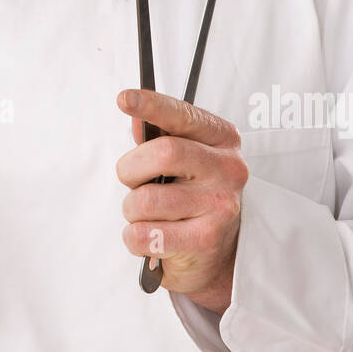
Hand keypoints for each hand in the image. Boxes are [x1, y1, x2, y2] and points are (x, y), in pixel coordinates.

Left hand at [115, 89, 248, 312]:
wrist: (217, 253)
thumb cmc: (192, 196)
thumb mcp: (183, 160)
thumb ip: (159, 136)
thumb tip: (137, 119)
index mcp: (222, 139)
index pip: (183, 115)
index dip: (152, 105)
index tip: (125, 98)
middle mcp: (228, 169)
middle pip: (163, 153)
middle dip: (131, 169)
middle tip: (131, 180)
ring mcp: (220, 206)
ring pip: (146, 200)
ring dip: (132, 209)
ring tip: (146, 215)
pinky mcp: (205, 240)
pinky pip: (144, 234)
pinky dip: (134, 237)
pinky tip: (151, 237)